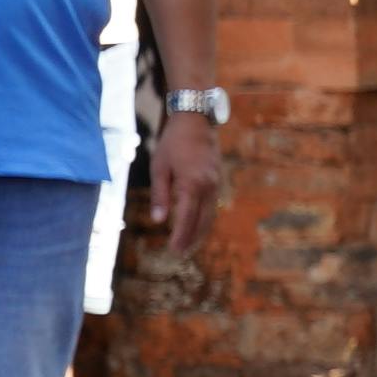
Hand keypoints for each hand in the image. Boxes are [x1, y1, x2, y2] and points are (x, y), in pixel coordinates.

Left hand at [147, 110, 228, 255]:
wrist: (196, 121)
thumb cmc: (173, 143)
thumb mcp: (159, 168)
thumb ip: (160, 196)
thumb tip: (158, 220)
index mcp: (191, 184)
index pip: (186, 218)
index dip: (179, 236)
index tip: (173, 251)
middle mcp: (207, 187)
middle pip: (201, 221)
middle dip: (191, 238)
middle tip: (180, 254)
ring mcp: (215, 184)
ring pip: (209, 214)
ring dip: (200, 231)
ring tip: (189, 245)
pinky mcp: (217, 180)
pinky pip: (212, 205)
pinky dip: (205, 218)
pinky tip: (197, 224)